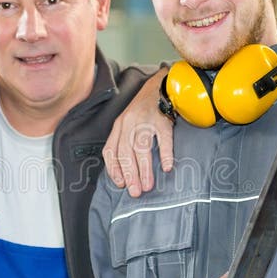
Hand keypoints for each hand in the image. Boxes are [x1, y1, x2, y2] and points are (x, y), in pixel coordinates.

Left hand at [104, 68, 173, 197]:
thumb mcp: (128, 123)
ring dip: (144, 169)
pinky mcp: (162, 118)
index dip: (114, 169)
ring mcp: (145, 119)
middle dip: (129, 174)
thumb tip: (126, 172)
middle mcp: (128, 123)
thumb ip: (124, 142)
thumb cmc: (144, 109)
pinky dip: (165, 154)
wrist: (161, 85)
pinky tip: (166, 167)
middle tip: (135, 192)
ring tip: (148, 185)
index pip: (110, 151)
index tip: (120, 184)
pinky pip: (163, 138)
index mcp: (118, 126)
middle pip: (125, 152)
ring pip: (141, 148)